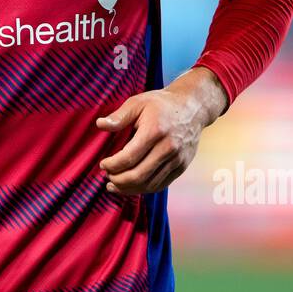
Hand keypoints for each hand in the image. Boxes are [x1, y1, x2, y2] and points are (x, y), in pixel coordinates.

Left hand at [95, 67, 227, 194]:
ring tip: (114, 185)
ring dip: (129, 188)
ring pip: (150, 184)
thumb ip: (119, 116)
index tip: (103, 164)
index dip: (112, 165)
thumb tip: (100, 124)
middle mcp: (168, 148)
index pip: (129, 157)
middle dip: (118, 180)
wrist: (192, 107)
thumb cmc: (161, 104)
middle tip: (107, 177)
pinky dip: (144, 189)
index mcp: (155, 131)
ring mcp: (177, 159)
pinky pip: (161, 184)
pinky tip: (132, 186)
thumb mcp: (138, 102)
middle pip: (139, 175)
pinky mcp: (182, 166)